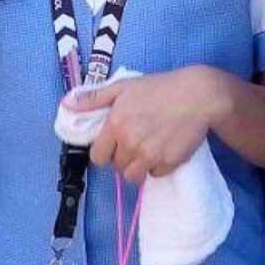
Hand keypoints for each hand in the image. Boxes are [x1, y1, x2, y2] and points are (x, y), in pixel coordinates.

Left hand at [77, 65, 228, 181]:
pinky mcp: (169, 163)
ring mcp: (150, 155)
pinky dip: (158, 167)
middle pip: (117, 167)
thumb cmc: (159, 88)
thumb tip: (66, 104)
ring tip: (148, 149)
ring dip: (138, 166)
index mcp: (115, 125)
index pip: (98, 157)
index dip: (105, 152)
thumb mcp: (123, 88)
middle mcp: (130, 143)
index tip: (114, 145)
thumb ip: (94, 99)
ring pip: (134, 176)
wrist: (198, 95)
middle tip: (136, 141)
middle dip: (123, 157)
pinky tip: (164, 149)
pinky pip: (156, 174)